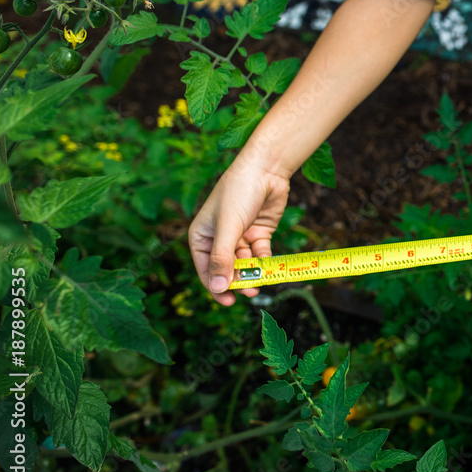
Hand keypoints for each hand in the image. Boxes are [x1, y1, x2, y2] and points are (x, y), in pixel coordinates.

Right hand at [189, 159, 291, 305]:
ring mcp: (240, 236)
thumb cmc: (238, 193)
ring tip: (261, 282)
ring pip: (245, 263)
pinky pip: (260, 254)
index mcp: (201, 236)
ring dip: (252, 273)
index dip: (216, 286)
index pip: (205, 269)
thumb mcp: (228, 228)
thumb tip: (218, 288)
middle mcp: (219, 239)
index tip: (229, 302)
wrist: (266, 170)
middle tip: (250, 291)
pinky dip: (264, 262)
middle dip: (238, 280)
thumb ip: (223, 258)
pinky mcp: (258, 233)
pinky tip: (269, 268)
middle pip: (227, 268)